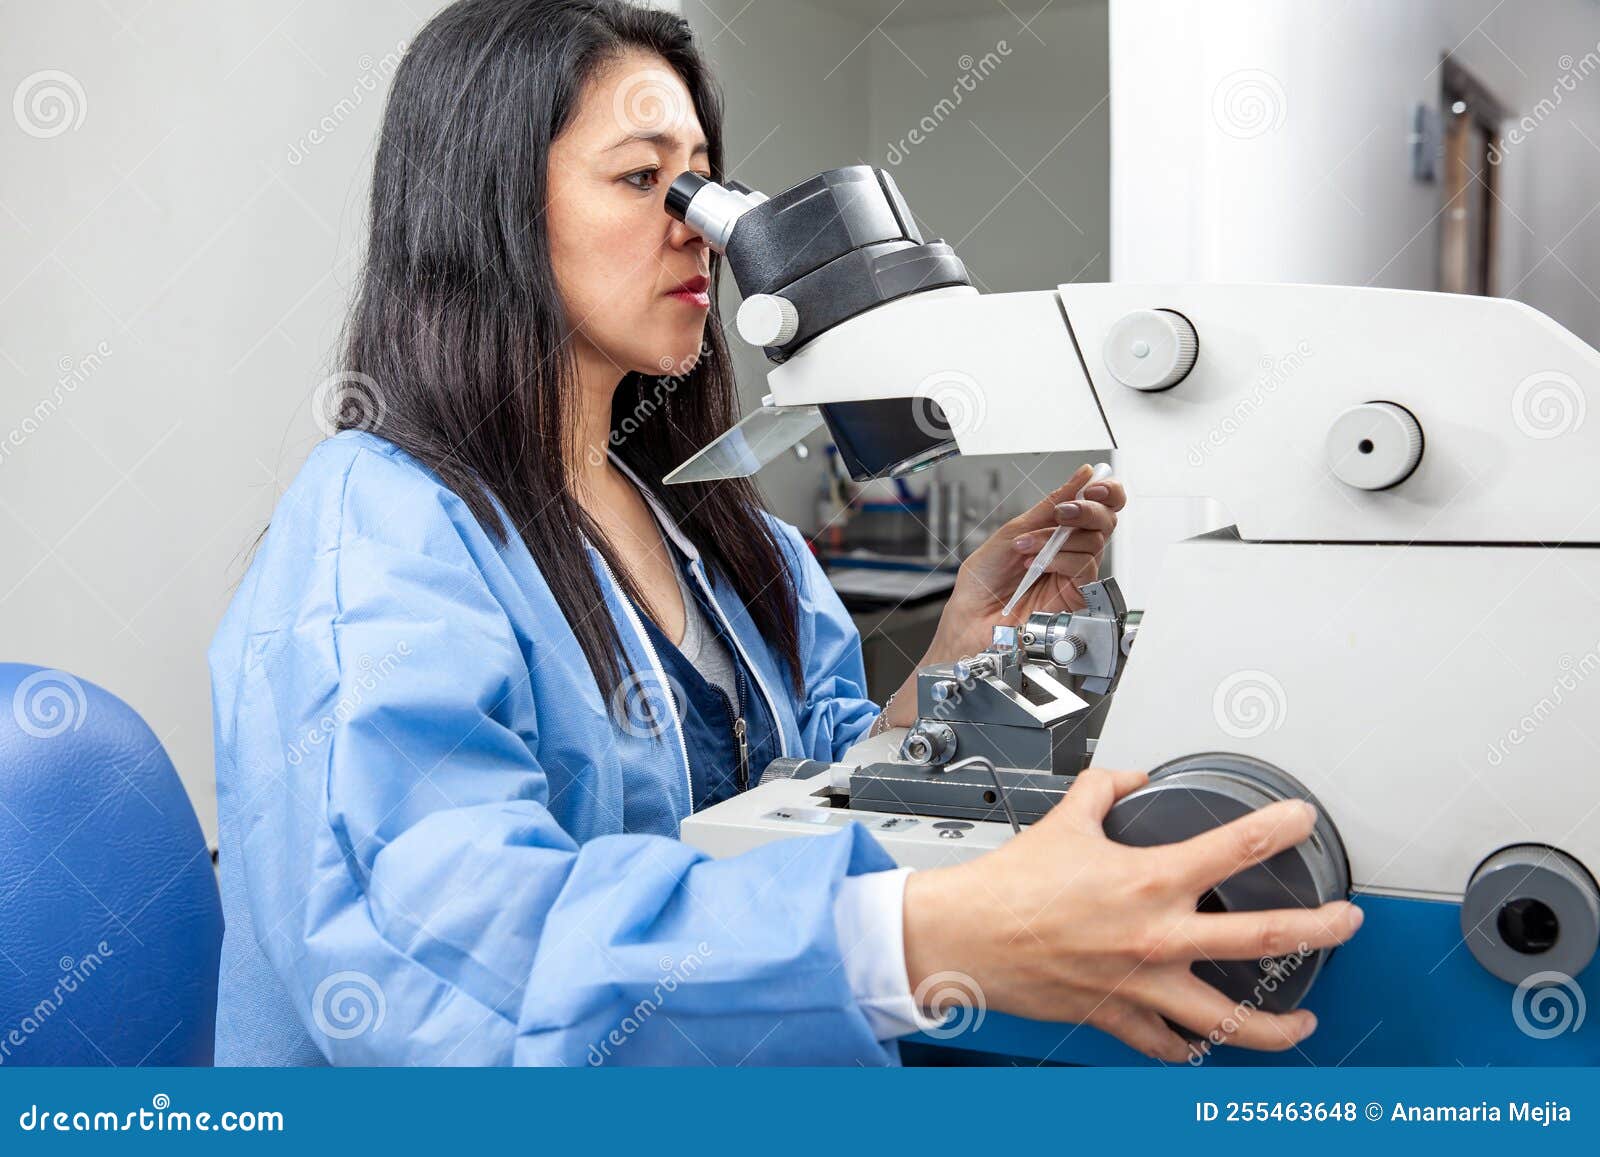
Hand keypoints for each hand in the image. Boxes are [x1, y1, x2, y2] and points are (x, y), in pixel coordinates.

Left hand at [882, 464, 1125, 726]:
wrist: (971, 621)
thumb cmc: (983, 585)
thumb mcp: (1012, 533)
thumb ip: (1049, 506)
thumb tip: (1081, 476)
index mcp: (1056, 533)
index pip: (1096, 505)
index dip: (1103, 491)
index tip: (1091, 483)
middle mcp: (1069, 552)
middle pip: (1105, 519)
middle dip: (1086, 508)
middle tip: (1063, 511)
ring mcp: (1074, 574)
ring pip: (1094, 540)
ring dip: (1055, 538)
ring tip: (1026, 549)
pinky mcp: (1076, 596)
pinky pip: (1083, 566)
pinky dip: (1057, 558)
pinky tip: (1036, 566)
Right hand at [901, 767, 1363, 1060]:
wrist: (967, 936)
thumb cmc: (1010, 885)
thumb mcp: (1066, 817)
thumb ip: (1107, 791)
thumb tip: (1132, 780)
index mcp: (1149, 880)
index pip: (1237, 848)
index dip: (1280, 829)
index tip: (1301, 821)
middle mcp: (1157, 936)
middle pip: (1266, 939)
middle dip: (1321, 929)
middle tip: (1346, 921)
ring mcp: (1143, 984)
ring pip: (1231, 1019)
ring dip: (1278, 1024)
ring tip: (1304, 1021)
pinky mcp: (1119, 1016)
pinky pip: (1168, 1046)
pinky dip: (1191, 1047)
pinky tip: (1207, 1043)